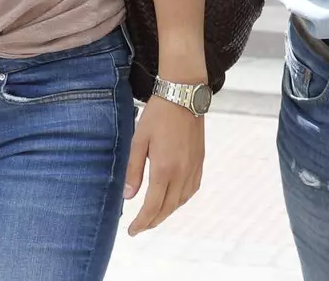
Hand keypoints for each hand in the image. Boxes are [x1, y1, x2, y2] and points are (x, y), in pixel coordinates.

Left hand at [123, 95, 204, 235]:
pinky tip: (172, 200)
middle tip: (140, 227)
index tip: (132, 231)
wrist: (183, 96)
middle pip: (167, 208)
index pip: (153, 206)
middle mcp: (182, 173)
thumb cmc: (157, 116)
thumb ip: (134, 170)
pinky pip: (191, 190)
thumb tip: (128, 196)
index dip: (142, 222)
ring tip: (153, 216)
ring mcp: (193, 168)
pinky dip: (180, 201)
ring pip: (181, 202)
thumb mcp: (139, 141)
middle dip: (153, 221)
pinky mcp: (200, 162)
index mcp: (164, 169)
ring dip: (167, 213)